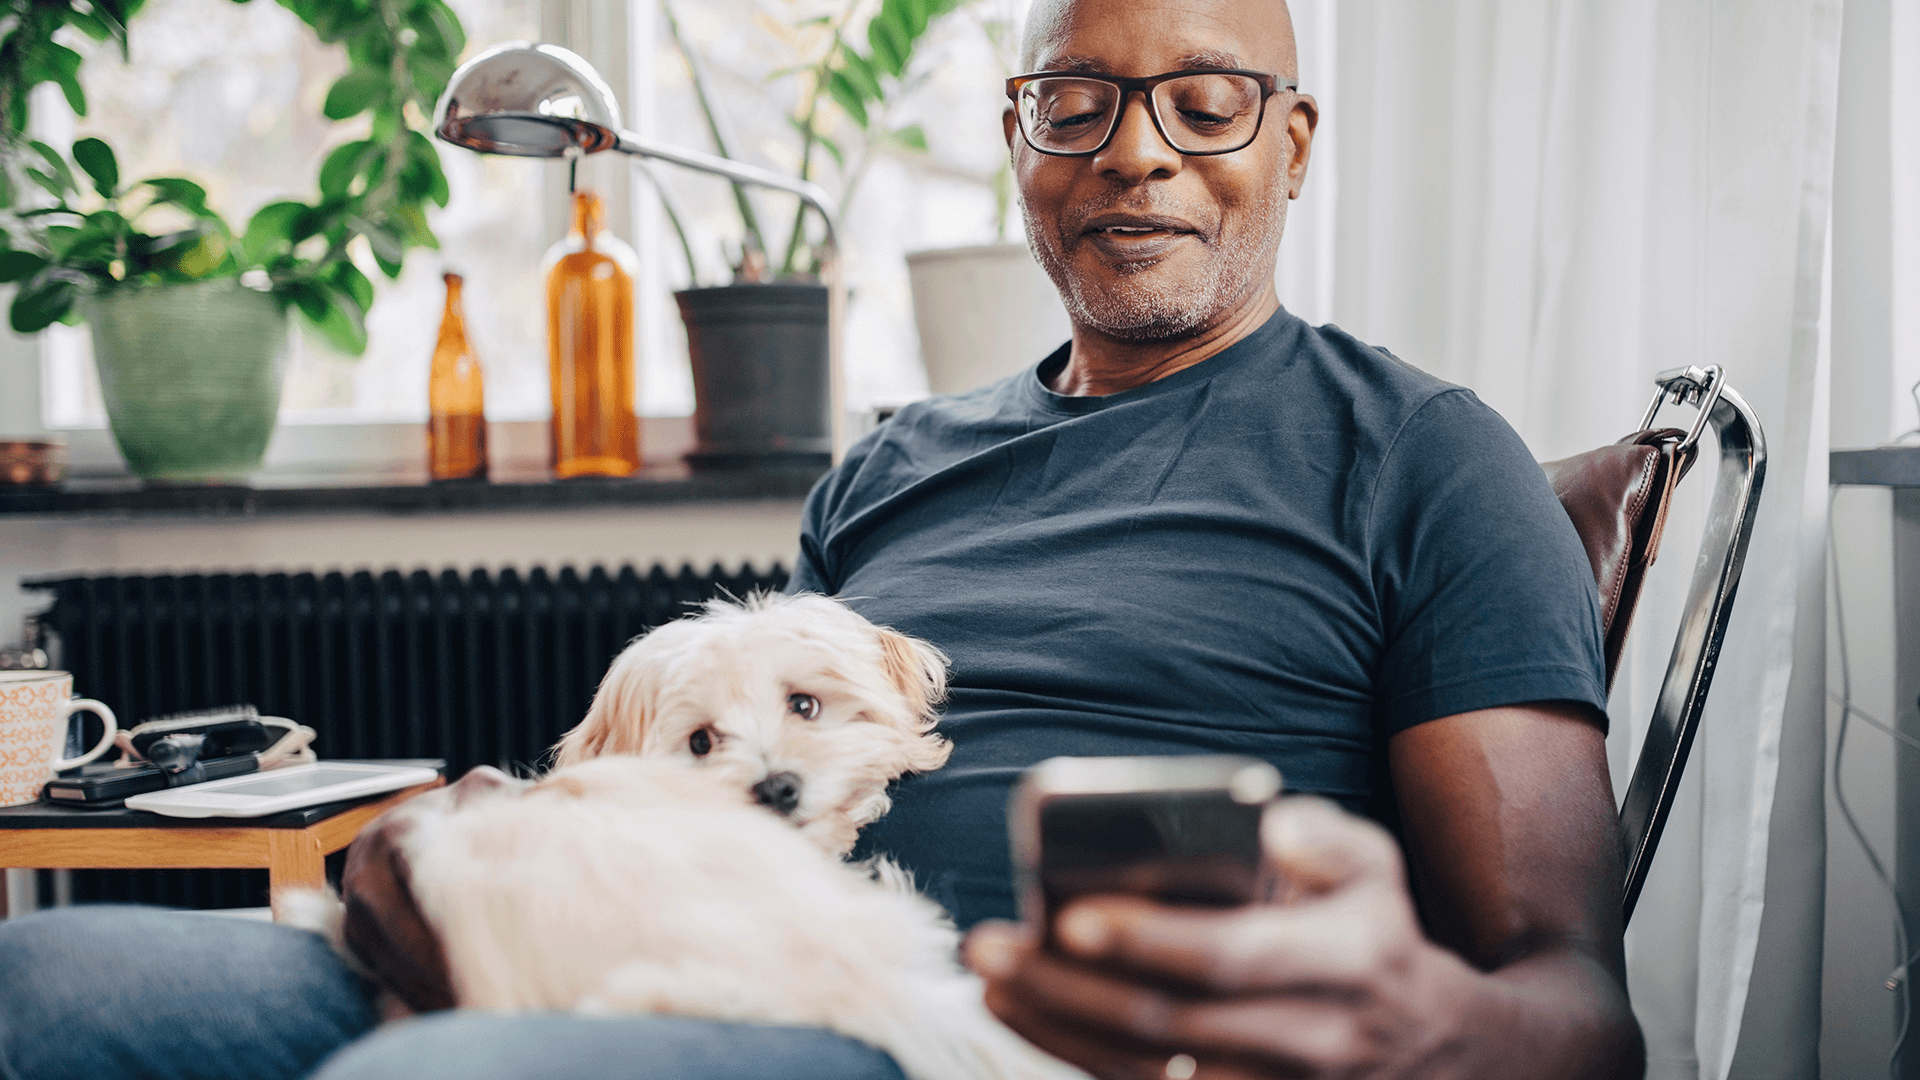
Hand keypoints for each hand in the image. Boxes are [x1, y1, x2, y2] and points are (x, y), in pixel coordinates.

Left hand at [964, 797, 1479, 1079]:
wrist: (1431, 1048)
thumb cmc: (1370, 932)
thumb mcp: (1376, 868)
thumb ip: (1327, 839)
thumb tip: (1271, 824)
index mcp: (1344, 958)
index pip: (1232, 955)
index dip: (1149, 939)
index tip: (1070, 913)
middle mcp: (1311, 1038)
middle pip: (1169, 1022)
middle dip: (1069, 986)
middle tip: (989, 947)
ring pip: (1146, 1073)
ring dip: (1056, 1027)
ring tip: (990, 978)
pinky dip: (1075, 1056)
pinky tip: (1023, 1011)